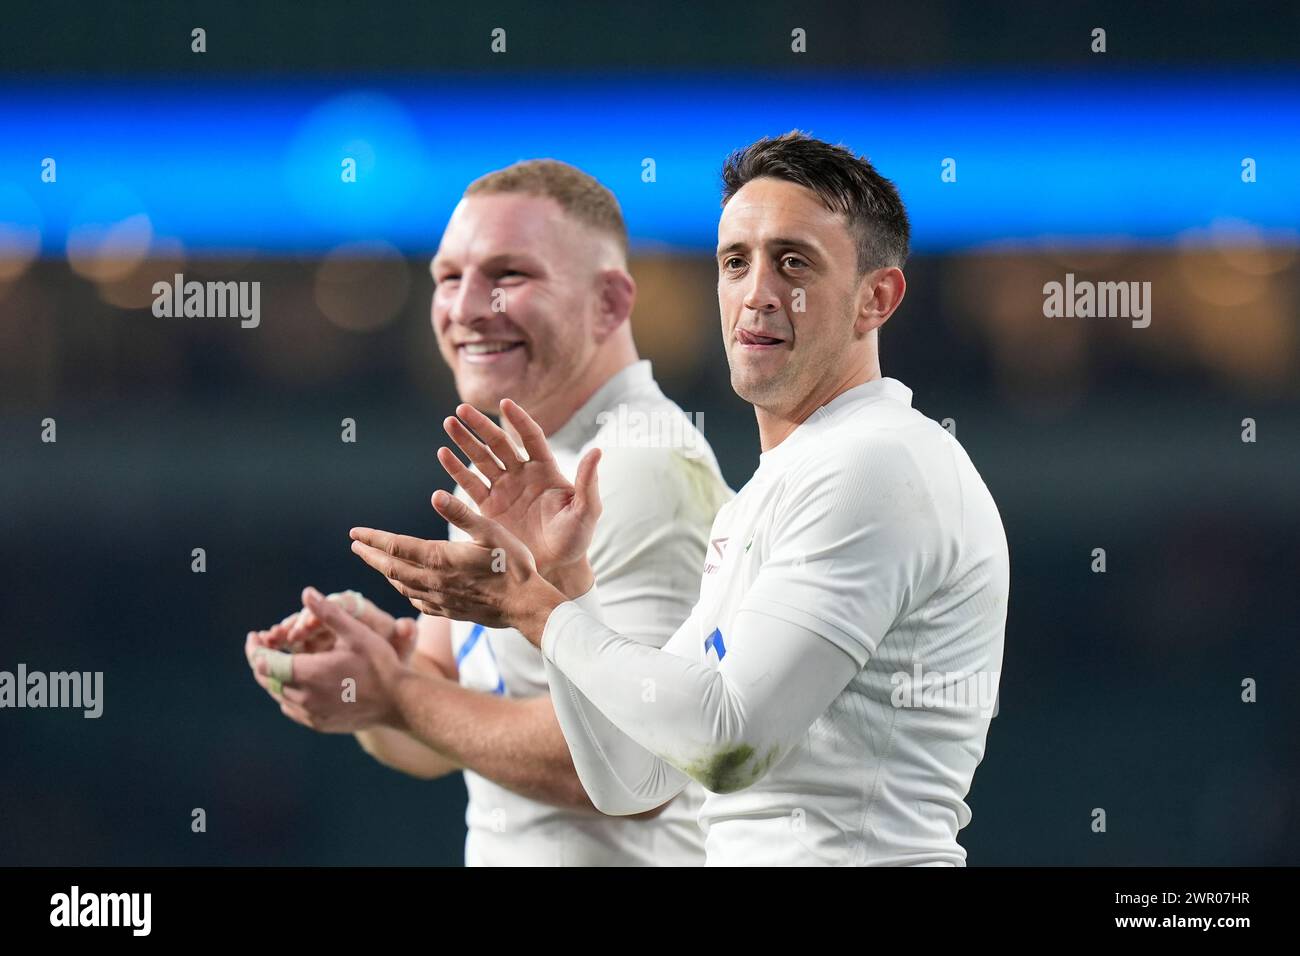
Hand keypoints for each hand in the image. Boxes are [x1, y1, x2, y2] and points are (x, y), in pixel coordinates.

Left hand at [247, 587, 408, 732]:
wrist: (399, 702)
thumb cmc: (380, 664)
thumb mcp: (356, 633)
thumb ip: (328, 613)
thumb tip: (306, 592)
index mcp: (309, 674)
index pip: (264, 662)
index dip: (255, 648)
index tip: (254, 635)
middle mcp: (304, 698)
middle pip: (267, 679)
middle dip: (259, 660)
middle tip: (261, 644)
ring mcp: (310, 714)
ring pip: (277, 694)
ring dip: (272, 676)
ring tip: (276, 659)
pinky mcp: (318, 724)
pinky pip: (290, 708)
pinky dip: (285, 692)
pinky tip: (294, 681)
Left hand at [350, 492, 566, 645]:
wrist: (526, 605)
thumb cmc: (513, 564)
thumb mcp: (491, 531)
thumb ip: (461, 513)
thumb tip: (435, 494)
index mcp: (439, 558)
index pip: (395, 546)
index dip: (372, 538)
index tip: (355, 532)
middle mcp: (433, 581)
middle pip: (391, 568)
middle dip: (371, 555)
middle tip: (355, 546)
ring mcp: (440, 599)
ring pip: (402, 586)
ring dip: (385, 573)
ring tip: (377, 563)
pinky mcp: (450, 611)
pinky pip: (418, 603)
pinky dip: (405, 592)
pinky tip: (407, 589)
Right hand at [438, 399, 599, 589]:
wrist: (555, 568)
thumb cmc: (576, 538)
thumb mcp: (587, 510)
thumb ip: (588, 481)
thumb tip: (597, 450)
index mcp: (546, 469)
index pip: (531, 437)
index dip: (518, 420)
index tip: (505, 403)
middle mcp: (522, 474)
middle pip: (499, 443)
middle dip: (481, 426)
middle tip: (462, 408)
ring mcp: (504, 489)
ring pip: (481, 459)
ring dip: (465, 441)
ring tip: (449, 423)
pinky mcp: (488, 508)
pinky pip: (470, 484)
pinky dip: (456, 469)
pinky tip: (443, 453)